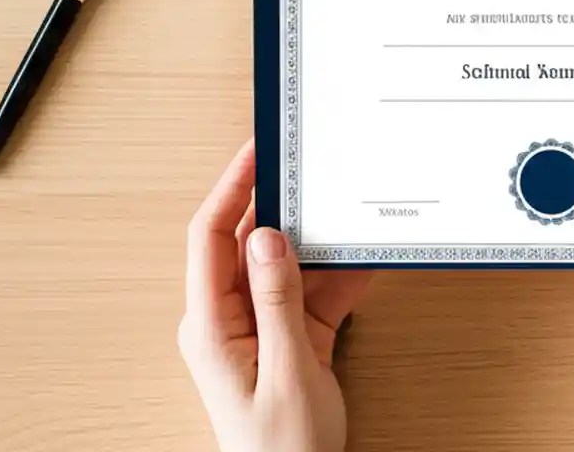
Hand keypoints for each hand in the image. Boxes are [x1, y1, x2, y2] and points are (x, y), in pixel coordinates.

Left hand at [178, 139, 372, 451]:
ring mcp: (260, 325)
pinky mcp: (290, 336)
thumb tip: (268, 238)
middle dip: (283, 205)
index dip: (231, 188)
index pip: (209, 239)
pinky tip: (364, 260)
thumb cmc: (280, 450)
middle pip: (250, 243)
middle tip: (313, 169)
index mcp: (210, 326)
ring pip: (288, 263)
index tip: (256, 151)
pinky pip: (313, 291)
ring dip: (320, 243)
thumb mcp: (287, 372)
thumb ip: (278, 302)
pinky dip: (339, 276)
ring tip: (350, 214)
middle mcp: (229, 318)